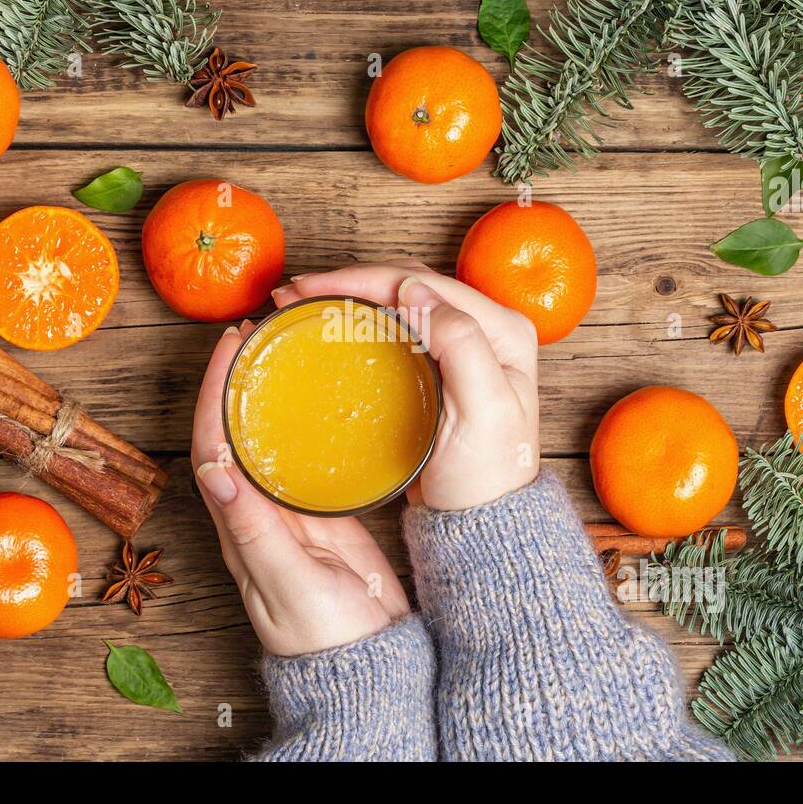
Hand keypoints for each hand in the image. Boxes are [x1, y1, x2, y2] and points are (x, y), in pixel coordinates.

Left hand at [191, 322, 409, 656]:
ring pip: (262, 443)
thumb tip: (213, 469)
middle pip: (230, 435)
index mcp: (239, 529)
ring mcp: (286, 517)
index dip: (213, 394)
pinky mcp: (319, 519)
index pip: (211, 446)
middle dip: (233, 381)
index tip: (229, 346)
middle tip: (253, 333)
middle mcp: (254, 517)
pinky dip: (297, 424)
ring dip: (261, 396)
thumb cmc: (328, 638)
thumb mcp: (291, 584)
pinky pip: (297, 461)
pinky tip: (316, 403)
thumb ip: (255, 530)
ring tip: (278, 350)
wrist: (369, 670)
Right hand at [273, 261, 539, 510]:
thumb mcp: (483, 409)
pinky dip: (362, 319)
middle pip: (411, 285)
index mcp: (504, 330)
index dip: (367, 279)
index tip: (315, 288)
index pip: (426, 285)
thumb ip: (460, 343)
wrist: (480, 524)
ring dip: (353, 294)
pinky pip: (396, 328)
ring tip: (305, 299)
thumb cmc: (486, 476)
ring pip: (400, 301)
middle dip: (353, 280)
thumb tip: (414, 290)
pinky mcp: (439, 367)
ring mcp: (462, 347)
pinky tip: (333, 323)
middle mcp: (487, 329)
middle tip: (298, 290)